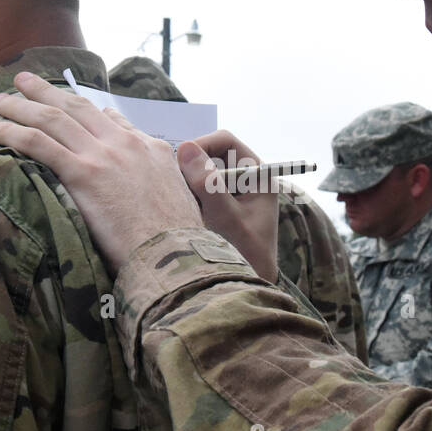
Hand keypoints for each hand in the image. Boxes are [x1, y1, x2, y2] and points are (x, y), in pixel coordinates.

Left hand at [0, 74, 202, 273]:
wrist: (175, 252)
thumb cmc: (179, 237)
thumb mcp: (184, 196)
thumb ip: (166, 175)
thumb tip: (158, 161)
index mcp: (150, 148)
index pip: (113, 119)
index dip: (85, 110)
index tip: (66, 104)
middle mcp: (124, 144)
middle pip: (76, 108)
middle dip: (45, 92)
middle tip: (22, 81)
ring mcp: (103, 156)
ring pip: (52, 119)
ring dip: (21, 106)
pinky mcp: (83, 175)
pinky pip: (38, 144)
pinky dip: (10, 133)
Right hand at [180, 131, 279, 283]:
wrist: (246, 289)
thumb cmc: (246, 257)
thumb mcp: (227, 220)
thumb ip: (209, 185)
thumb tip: (185, 148)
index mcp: (257, 175)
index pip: (225, 141)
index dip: (201, 145)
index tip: (180, 163)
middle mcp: (243, 179)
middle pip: (207, 155)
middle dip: (189, 168)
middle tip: (175, 189)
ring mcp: (227, 193)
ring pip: (197, 173)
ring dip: (184, 185)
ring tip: (181, 207)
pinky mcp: (214, 206)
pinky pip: (193, 191)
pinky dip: (184, 198)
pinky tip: (182, 216)